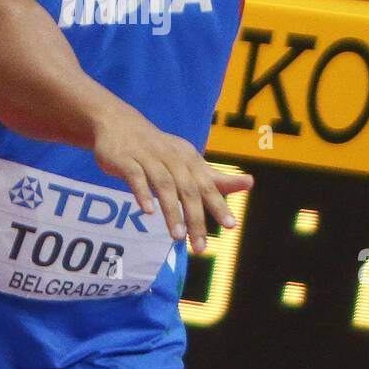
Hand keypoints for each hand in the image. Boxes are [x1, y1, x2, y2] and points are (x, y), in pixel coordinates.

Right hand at [93, 105, 253, 253]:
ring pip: (164, 185)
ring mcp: (148, 157)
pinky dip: (143, 193)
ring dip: (172, 211)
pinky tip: (148, 211)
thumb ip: (214, 176)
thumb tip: (250, 183)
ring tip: (178, 237)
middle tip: (200, 246)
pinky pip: (136, 176)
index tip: (231, 225)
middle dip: (195, 218)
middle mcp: (171, 157)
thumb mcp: (187, 160)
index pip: (207, 185)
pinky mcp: (125, 160)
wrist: (118, 122)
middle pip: (187, 189)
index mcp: (188, 158)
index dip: (219, 205)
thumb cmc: (158, 148)